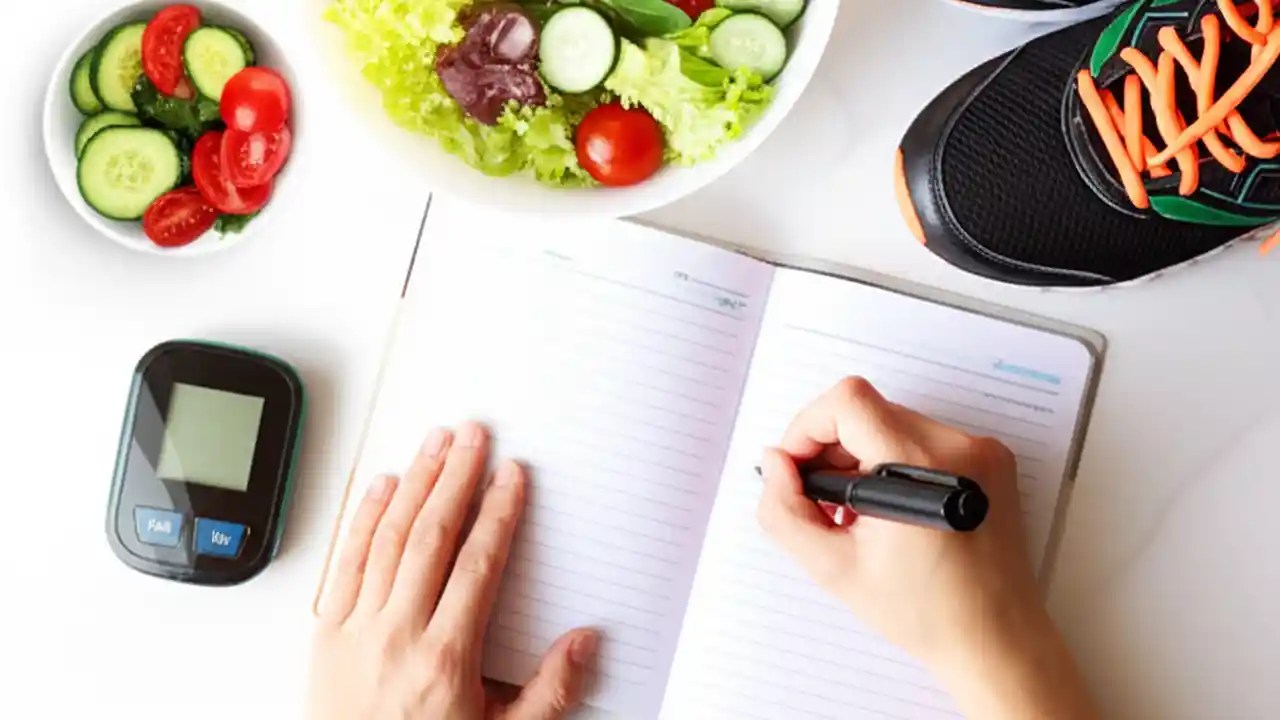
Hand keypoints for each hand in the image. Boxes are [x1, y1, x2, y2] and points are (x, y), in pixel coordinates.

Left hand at [307, 422, 598, 719]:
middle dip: (455, 478)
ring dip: (413, 484)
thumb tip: (584, 642)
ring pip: (386, 539)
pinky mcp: (325, 638)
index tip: (511, 476)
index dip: (498, 513)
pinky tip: (380, 487)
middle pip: (431, 537)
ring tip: (434, 445)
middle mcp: (397, 637)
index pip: (478, 565)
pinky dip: (363, 519)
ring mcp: (355, 633)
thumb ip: (548, 692)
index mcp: (445, 660)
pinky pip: (345, 565)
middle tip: (473, 437)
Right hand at [757, 378, 1096, 719]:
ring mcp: (981, 450)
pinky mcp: (991, 460)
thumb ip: (785, 510)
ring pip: (892, 421)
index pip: (848, 401)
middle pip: (868, 409)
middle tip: (822, 500)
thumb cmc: (926, 613)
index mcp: (921, 466)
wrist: (996, 639)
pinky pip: (923, 437)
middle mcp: (958, 447)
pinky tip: (888, 508)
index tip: (799, 467)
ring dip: (861, 456)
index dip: (808, 427)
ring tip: (856, 512)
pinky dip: (893, 462)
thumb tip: (775, 462)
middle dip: (831, 448)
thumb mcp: (834, 568)